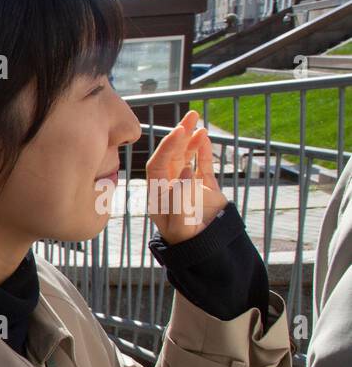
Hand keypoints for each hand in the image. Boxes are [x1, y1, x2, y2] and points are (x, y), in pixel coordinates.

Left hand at [146, 110, 226, 244]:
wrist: (208, 250)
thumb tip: (186, 171)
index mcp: (158, 195)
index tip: (178, 132)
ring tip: (197, 119)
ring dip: (191, 139)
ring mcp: (188, 185)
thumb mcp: (180, 223)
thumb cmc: (188, 241)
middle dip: (179, 135)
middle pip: (171, 156)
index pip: (158, 165)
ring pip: (186, 157)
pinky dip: (203, 151)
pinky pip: (203, 165)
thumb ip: (181, 199)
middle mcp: (170, 187)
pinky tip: (205, 137)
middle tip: (189, 116)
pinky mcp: (205, 188)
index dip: (167, 148)